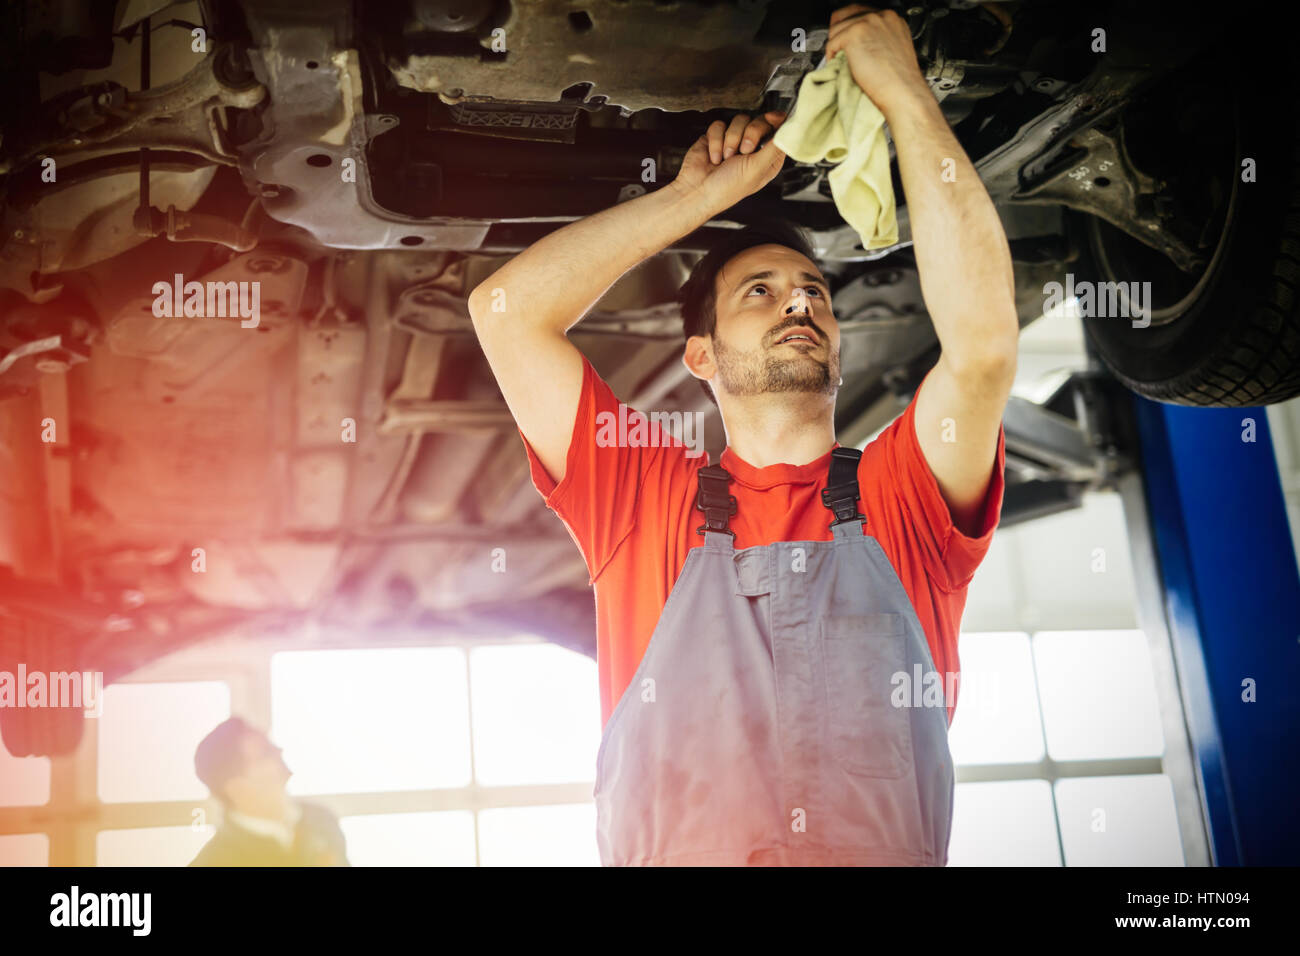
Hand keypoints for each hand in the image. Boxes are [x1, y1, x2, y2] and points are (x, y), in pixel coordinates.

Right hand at [669, 111, 786, 210]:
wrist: (697, 191)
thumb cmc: (727, 188)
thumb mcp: (757, 169)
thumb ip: (775, 147)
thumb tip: (790, 130)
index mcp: (768, 158)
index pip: (779, 131)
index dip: (776, 122)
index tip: (772, 118)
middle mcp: (753, 148)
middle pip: (759, 121)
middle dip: (749, 134)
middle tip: (743, 151)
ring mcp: (734, 141)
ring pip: (739, 120)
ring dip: (730, 140)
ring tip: (725, 158)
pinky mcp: (717, 137)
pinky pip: (719, 125)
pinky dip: (715, 141)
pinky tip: (714, 157)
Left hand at [824, 5, 930, 116]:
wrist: (903, 91)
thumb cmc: (899, 80)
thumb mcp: (894, 50)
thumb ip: (879, 39)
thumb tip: (861, 43)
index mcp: (892, 19)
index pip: (863, 13)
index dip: (851, 26)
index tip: (846, 37)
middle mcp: (881, 17)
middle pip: (847, 14)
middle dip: (839, 31)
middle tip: (836, 48)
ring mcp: (868, 23)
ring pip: (837, 28)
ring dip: (835, 45)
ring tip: (838, 61)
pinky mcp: (854, 33)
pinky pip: (832, 41)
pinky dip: (831, 54)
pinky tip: (837, 64)